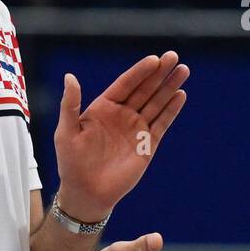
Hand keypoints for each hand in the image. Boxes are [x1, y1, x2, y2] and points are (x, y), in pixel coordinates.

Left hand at [53, 52, 188, 222]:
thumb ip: (70, 104)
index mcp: (104, 107)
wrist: (87, 193)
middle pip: (145, 89)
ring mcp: (137, 128)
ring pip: (157, 103)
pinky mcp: (148, 144)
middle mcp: (123, 114)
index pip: (126, 84)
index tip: (154, 59)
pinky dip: (172, 110)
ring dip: (170, 87)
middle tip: (174, 56)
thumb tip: (69, 76)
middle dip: (160, 73)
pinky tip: (181, 95)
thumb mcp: (66, 132)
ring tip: (183, 71)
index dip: (140, 71)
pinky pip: (162, 123)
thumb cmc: (71, 162)